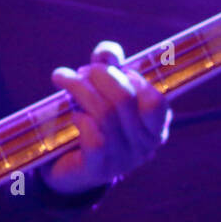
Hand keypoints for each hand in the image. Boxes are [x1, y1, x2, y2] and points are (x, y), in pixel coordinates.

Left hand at [40, 40, 170, 194]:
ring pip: (104, 114)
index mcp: (155, 127)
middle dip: (99, 76)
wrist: (67, 166)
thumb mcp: (104, 90)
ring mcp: (122, 160)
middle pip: (124, 99)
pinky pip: (94, 138)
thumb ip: (110, 66)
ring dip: (80, 89)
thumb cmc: (92, 120)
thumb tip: (107, 52)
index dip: (133, 79)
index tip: (114, 69)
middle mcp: (144, 146)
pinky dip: (81, 120)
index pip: (156, 101)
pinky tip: (73, 115)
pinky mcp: (98, 169)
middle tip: (81, 71)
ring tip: (64, 79)